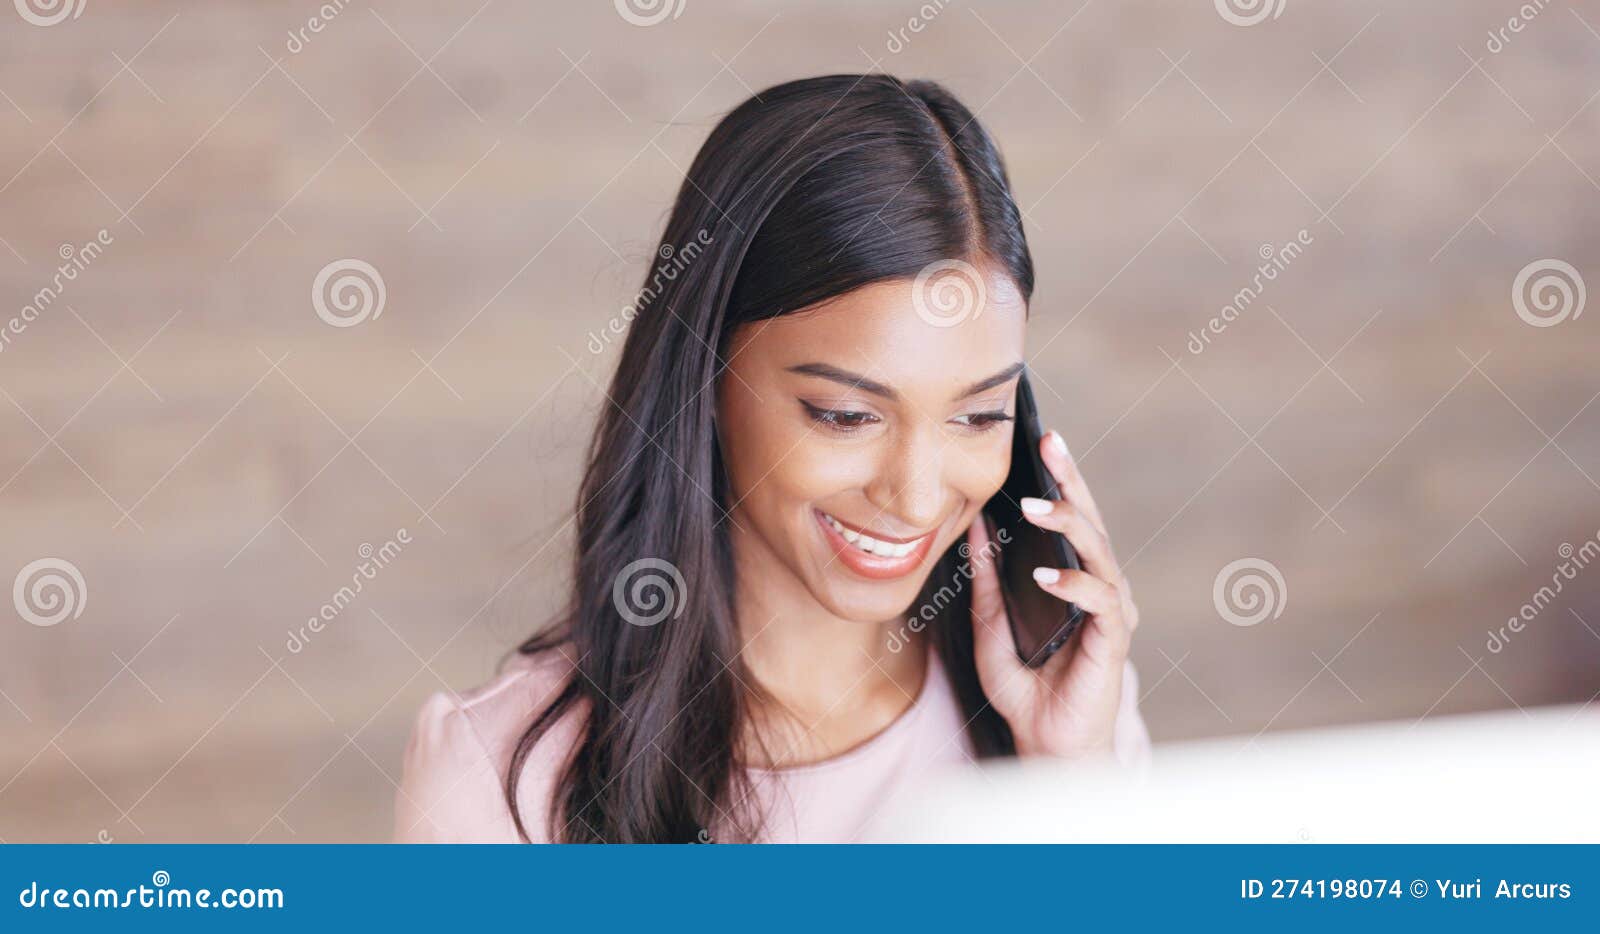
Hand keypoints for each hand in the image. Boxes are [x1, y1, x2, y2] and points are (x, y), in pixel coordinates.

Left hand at [968, 429, 1140, 759]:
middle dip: (1070, 481)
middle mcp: (1099, 589)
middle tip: (1050, 445)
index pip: (1068, 520)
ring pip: (1098, 553)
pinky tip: (1045, 576)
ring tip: (1033, 507)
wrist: (1047, 745)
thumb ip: (987, 583)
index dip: (1058, 480)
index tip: (1040, 441)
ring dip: (1068, 525)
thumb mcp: (991, 629)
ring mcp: (1111, 613)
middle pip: (1089, 522)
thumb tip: (974, 531)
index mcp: (1074, 580)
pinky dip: (1073, 585)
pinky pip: (1100, 602)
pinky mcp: (1113, 642)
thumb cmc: (1028, 690)